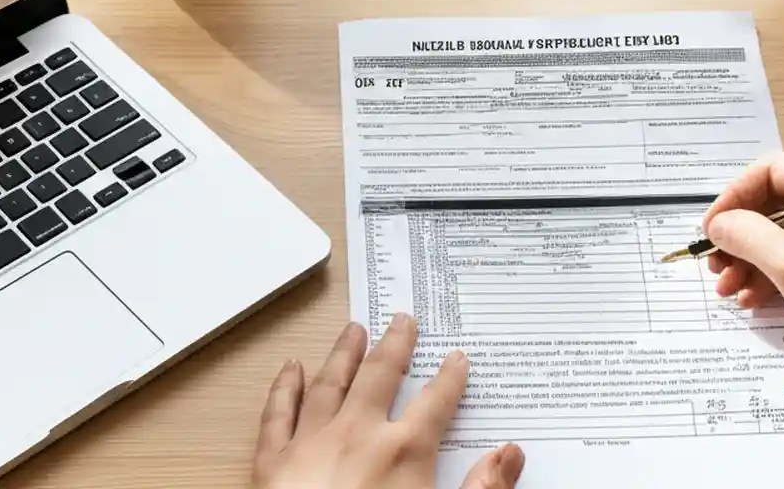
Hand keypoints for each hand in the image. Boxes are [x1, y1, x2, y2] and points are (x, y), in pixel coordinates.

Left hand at [251, 314, 525, 488]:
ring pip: (329, 384)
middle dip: (394, 346)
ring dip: (343, 354)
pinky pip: (278, 414)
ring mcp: (311, 444)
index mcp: (404, 452)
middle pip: (380, 377)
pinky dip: (284, 387)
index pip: (435, 403)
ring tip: (353, 330)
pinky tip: (290, 367)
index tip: (456, 358)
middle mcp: (357, 435)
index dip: (450, 378)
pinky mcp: (272, 463)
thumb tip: (510, 454)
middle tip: (402, 320)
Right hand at [702, 153, 783, 382]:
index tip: (710, 230)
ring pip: (781, 236)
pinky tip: (751, 300)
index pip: (772, 171)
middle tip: (714, 264)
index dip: (734, 197)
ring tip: (727, 290)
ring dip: (748, 260)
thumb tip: (717, 224)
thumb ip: (747, 234)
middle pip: (773, 204)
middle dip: (738, 235)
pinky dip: (770, 276)